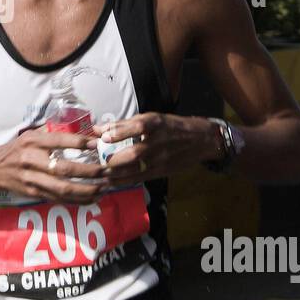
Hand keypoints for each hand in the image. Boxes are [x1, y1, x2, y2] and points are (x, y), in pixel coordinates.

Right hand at [0, 125, 113, 201]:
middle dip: (89, 171)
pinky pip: (59, 199)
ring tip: (104, 186)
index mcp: (32, 142)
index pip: (58, 141)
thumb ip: (53, 132)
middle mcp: (31, 160)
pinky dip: (78, 200)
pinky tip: (93, 198)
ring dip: (87, 190)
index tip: (96, 144)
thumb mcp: (31, 135)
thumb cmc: (18, 149)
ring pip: (63, 188)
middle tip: (106, 170)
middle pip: (64, 168)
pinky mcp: (34, 193)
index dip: (78, 142)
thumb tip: (82, 128)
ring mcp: (32, 179)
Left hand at [86, 113, 221, 188]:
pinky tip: (111, 181)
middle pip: (136, 153)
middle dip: (114, 159)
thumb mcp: (153, 118)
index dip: (120, 132)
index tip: (103, 136)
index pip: (138, 127)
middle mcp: (160, 142)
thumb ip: (126, 124)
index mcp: (157, 124)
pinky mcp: (162, 171)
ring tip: (100, 174)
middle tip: (98, 161)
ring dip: (116, 173)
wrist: (201, 140)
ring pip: (136, 168)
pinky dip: (124, 180)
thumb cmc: (172, 126)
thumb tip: (99, 129)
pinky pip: (141, 177)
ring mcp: (162, 159)